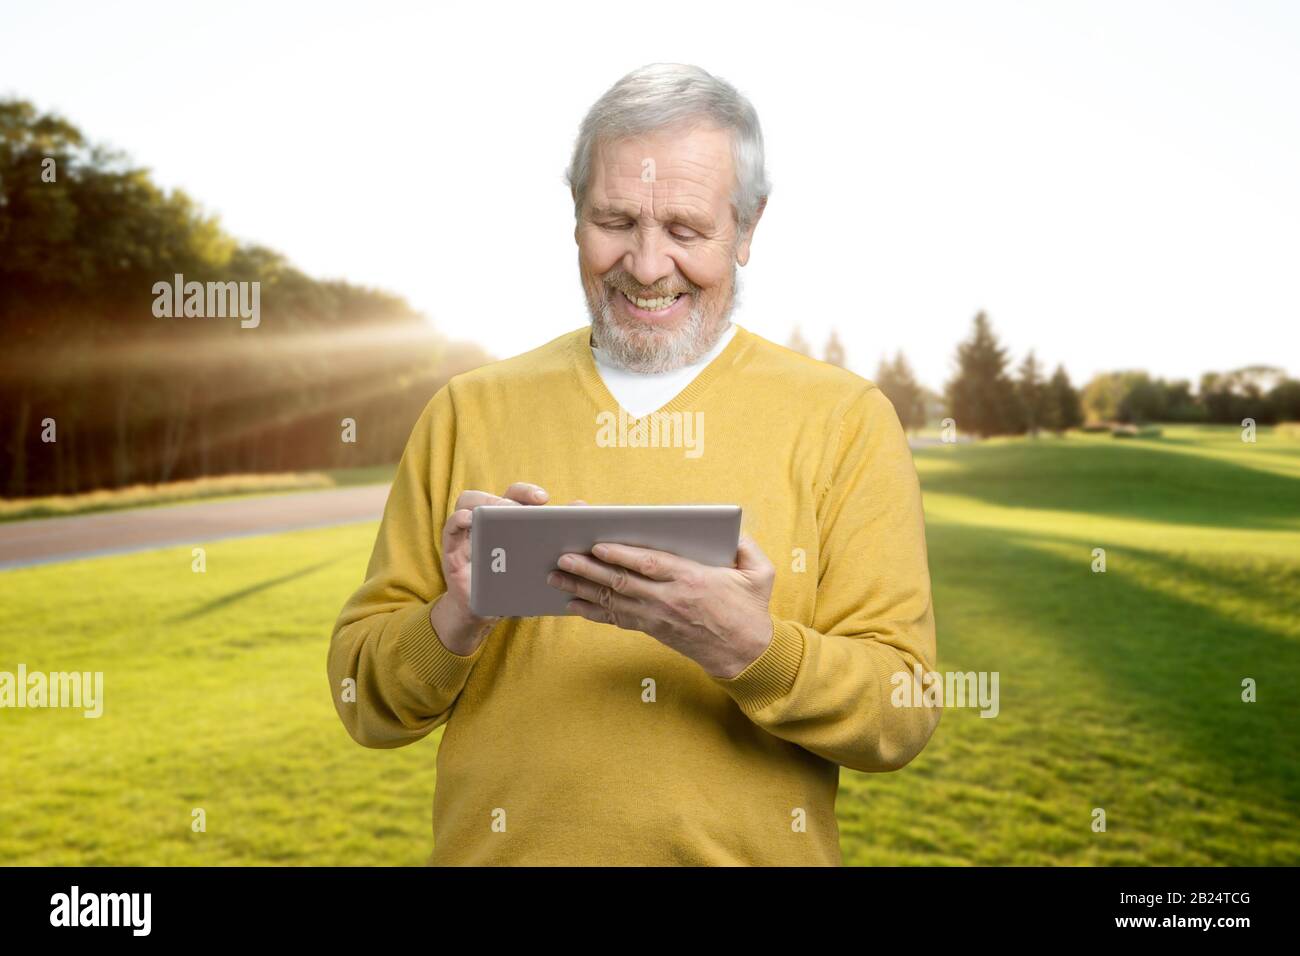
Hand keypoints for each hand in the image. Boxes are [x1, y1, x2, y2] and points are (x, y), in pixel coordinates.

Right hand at [432, 482, 549, 654]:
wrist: (486, 615)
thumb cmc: (515, 586)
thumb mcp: (537, 566)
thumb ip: (554, 544)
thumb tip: (581, 518)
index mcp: (506, 522)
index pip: (514, 496)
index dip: (527, 492)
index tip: (544, 499)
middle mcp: (485, 524)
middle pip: (493, 494)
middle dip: (510, 497)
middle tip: (526, 508)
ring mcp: (466, 535)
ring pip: (468, 502)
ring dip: (486, 503)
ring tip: (503, 512)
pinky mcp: (451, 551)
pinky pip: (450, 529)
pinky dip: (458, 520)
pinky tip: (470, 520)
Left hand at [546, 534, 775, 678]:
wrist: (745, 655)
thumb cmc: (751, 611)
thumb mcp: (760, 574)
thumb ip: (746, 547)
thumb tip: (731, 529)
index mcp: (692, 579)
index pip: (650, 565)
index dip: (622, 555)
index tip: (597, 546)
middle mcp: (669, 599)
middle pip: (622, 583)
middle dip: (588, 570)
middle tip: (561, 558)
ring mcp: (658, 617)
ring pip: (613, 601)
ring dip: (582, 589)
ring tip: (555, 577)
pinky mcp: (652, 629)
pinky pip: (616, 619)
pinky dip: (593, 612)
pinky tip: (572, 604)